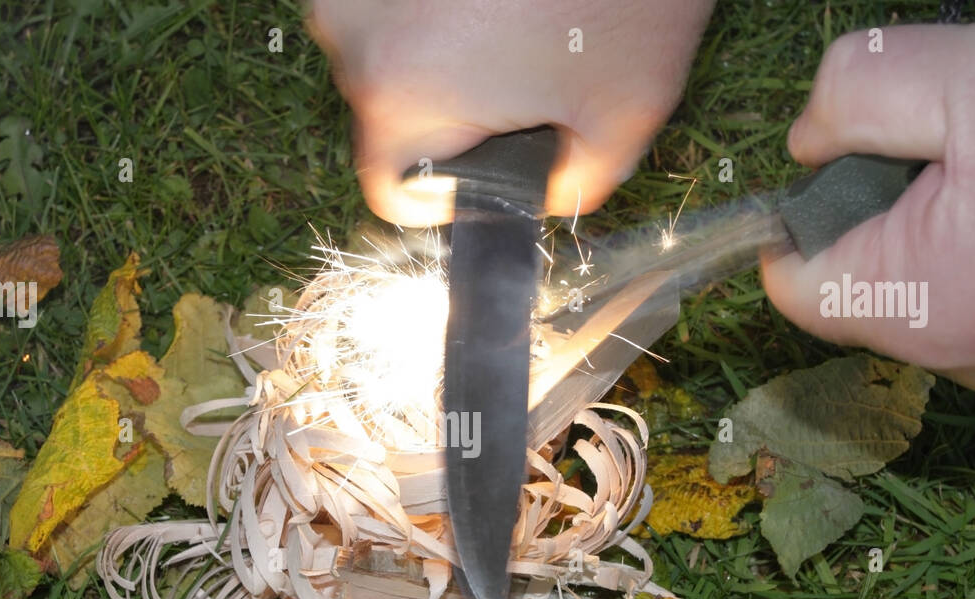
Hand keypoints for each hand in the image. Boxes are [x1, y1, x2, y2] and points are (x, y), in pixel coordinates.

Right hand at [308, 0, 713, 225]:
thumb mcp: (623, 117)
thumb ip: (566, 191)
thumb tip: (532, 203)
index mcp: (398, 92)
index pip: (393, 192)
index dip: (451, 192)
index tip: (495, 157)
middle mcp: (351, 29)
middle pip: (388, 114)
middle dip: (453, 106)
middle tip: (530, 65)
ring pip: (388, 48)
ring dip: (443, 45)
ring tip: (519, 13)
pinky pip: (395, 1)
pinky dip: (437, 1)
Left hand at [761, 13, 974, 390]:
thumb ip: (858, 97)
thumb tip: (807, 140)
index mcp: (912, 305)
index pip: (794, 278)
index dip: (801, 207)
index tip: (855, 145)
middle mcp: (957, 353)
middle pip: (861, 275)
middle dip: (888, 194)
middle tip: (968, 131)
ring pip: (931, 275)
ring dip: (954, 205)